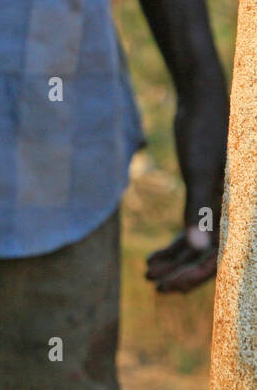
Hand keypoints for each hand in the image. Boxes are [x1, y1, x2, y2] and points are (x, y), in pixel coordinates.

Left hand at [145, 85, 227, 292]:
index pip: (222, 255)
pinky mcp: (206, 196)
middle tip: (153, 283)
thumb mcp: (200, 174)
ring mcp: (221, 205)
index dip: (196, 275)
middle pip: (210, 254)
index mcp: (242, 209)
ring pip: (199, 243)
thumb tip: (199, 248)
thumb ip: (200, 212)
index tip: (169, 286)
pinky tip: (153, 257)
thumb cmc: (207, 134)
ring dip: (175, 261)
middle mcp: (236, 211)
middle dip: (183, 272)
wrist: (202, 102)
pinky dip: (174, 245)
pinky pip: (192, 228)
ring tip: (148, 272)